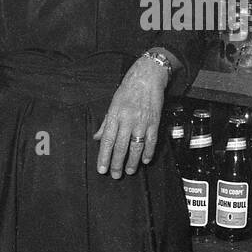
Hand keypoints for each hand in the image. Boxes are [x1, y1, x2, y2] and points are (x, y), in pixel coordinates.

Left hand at [93, 55, 167, 177]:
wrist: (147, 77)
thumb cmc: (128, 89)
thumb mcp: (112, 104)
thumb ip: (106, 123)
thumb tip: (97, 138)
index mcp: (115, 115)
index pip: (107, 140)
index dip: (104, 156)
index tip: (102, 169)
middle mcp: (127, 120)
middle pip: (121, 147)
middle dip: (117, 163)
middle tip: (115, 175)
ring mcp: (141, 122)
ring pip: (136, 146)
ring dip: (132, 161)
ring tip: (129, 171)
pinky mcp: (154, 122)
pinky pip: (151, 141)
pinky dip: (149, 152)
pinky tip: (145, 160)